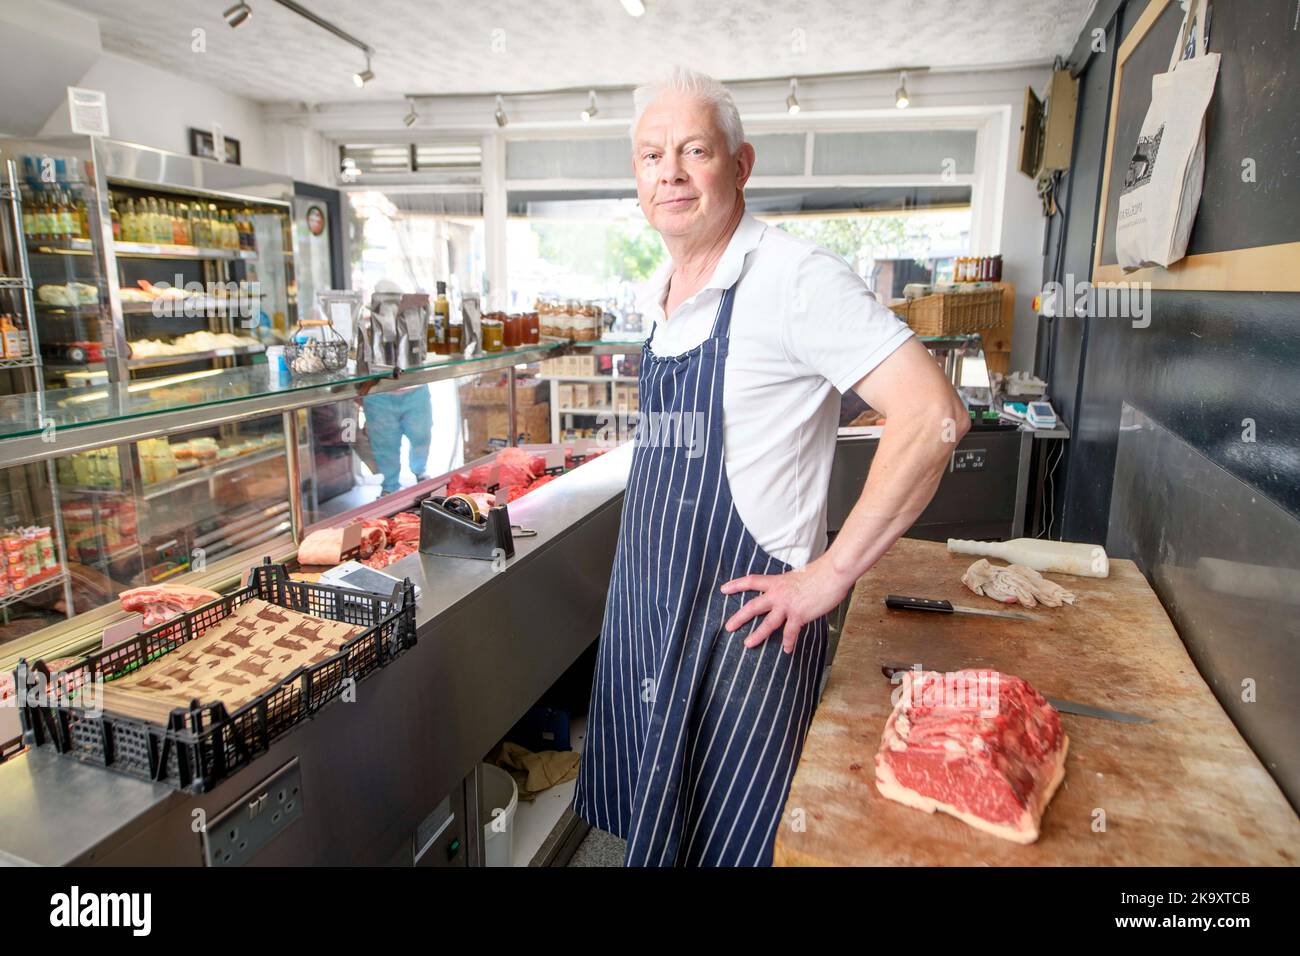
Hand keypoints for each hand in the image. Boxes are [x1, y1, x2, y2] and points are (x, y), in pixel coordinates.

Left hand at [720, 558, 853, 653]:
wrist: (832, 574)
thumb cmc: (820, 573)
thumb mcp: (798, 576)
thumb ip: (790, 585)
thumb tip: (791, 590)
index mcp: (777, 582)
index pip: (751, 581)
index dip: (736, 585)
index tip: (723, 589)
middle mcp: (778, 594)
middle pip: (753, 606)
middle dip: (739, 617)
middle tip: (728, 627)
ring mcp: (787, 605)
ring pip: (767, 623)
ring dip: (757, 635)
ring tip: (747, 644)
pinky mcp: (799, 615)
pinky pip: (790, 632)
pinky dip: (788, 642)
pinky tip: (787, 650)